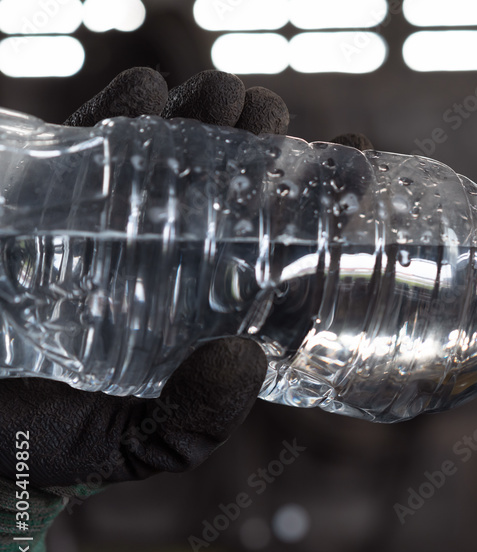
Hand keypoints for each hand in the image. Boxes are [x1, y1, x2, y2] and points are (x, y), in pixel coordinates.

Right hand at [0, 68, 295, 551]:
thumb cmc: (32, 438)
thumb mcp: (121, 447)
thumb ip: (185, 426)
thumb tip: (245, 359)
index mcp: (201, 313)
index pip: (276, 253)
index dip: (320, 208)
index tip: (355, 168)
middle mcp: (167, 262)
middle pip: (231, 189)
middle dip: (261, 145)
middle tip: (275, 120)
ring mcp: (109, 226)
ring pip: (173, 156)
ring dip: (206, 116)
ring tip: (227, 97)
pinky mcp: (50, 199)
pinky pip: (90, 143)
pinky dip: (120, 111)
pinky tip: (147, 89)